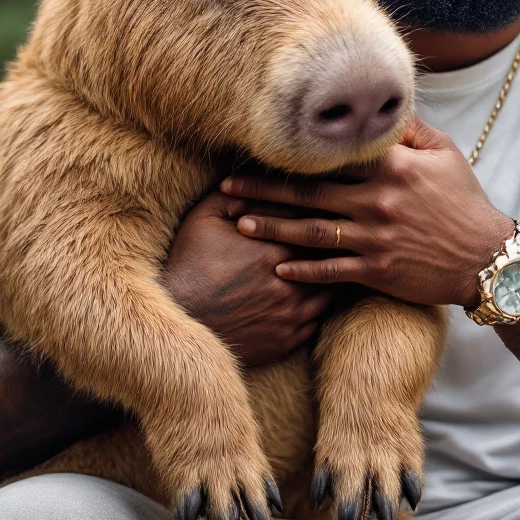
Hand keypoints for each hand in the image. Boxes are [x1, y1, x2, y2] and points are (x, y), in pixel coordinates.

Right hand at [162, 189, 332, 365]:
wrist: (178, 318)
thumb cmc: (189, 264)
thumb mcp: (204, 218)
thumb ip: (232, 194)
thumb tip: (253, 178)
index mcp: (273, 250)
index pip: (315, 228)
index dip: (321, 219)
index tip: (326, 213)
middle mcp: (289, 284)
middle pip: (328, 259)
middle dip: (334, 247)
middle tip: (341, 236)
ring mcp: (290, 316)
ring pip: (329, 292)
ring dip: (330, 277)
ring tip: (335, 264)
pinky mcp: (285, 341)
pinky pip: (317, 322)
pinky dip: (319, 307)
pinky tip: (316, 296)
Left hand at [221, 118, 514, 308]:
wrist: (487, 257)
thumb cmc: (464, 200)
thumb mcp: (445, 153)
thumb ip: (409, 129)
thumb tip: (379, 108)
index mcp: (392, 167)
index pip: (334, 155)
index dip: (294, 153)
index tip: (259, 148)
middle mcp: (378, 201)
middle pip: (310, 194)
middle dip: (264, 190)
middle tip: (226, 187)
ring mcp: (376, 238)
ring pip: (313, 232)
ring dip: (272, 228)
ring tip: (239, 223)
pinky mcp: (378, 271)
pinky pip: (332, 272)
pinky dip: (304, 272)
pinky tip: (277, 268)